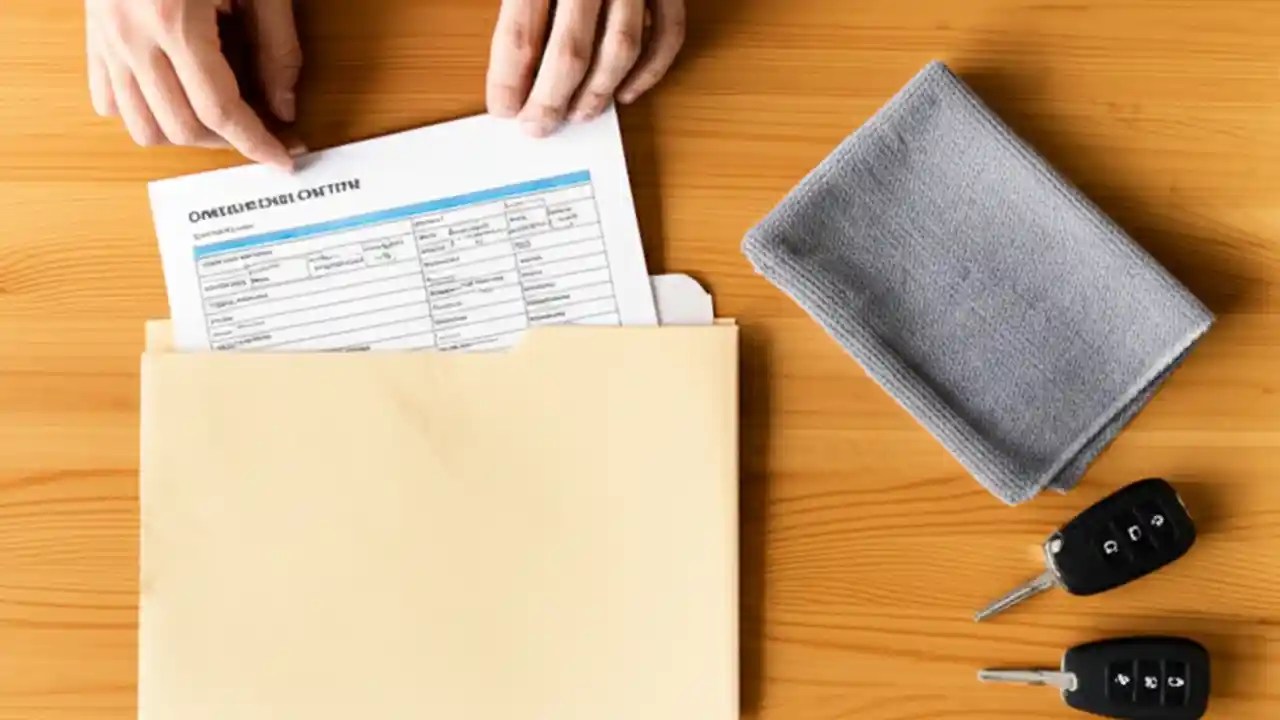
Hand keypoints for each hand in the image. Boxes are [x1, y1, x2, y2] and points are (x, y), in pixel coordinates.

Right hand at [86, 0, 300, 169]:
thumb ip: (277, 48)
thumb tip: (284, 108)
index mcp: (174, 18)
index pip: (220, 111)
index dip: (256, 143)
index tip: (284, 159)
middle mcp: (131, 33)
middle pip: (180, 126)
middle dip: (227, 141)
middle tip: (263, 131)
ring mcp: (104, 33)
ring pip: (138, 124)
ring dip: (184, 133)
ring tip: (220, 120)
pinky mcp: (92, 29)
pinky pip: (106, 95)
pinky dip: (142, 111)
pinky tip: (175, 97)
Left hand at [486, 0, 685, 136]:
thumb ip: (522, 5)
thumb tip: (513, 72)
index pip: (520, 35)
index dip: (507, 81)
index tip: (503, 109)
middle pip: (569, 52)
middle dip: (551, 100)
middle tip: (538, 126)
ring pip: (621, 49)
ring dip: (598, 91)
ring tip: (579, 114)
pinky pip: (668, 34)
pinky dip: (651, 71)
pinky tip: (627, 92)